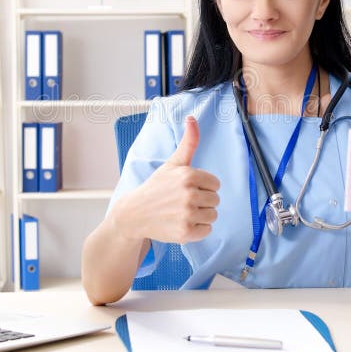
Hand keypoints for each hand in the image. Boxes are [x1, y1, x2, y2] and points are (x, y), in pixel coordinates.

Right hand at [112, 116, 219, 243]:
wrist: (135, 214)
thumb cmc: (157, 187)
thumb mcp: (173, 163)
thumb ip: (188, 142)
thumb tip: (192, 118)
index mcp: (188, 175)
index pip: (215, 184)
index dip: (203, 187)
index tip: (187, 188)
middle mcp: (189, 195)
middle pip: (216, 200)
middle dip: (202, 201)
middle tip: (182, 202)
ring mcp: (187, 215)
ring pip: (213, 216)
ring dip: (201, 216)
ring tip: (182, 212)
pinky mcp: (185, 233)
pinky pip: (207, 231)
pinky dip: (197, 230)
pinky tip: (182, 223)